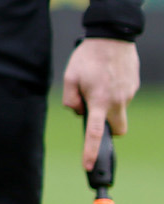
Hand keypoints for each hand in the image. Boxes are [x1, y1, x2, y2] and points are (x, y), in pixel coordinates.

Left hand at [64, 37, 139, 170]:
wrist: (112, 37)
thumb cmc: (88, 57)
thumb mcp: (70, 76)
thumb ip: (71, 99)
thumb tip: (79, 112)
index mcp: (100, 101)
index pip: (96, 133)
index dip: (92, 151)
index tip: (89, 166)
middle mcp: (118, 102)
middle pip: (118, 129)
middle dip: (109, 128)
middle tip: (96, 111)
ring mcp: (128, 95)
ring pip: (119, 110)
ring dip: (108, 104)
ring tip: (97, 80)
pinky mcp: (133, 87)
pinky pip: (122, 96)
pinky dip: (114, 91)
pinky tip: (106, 74)